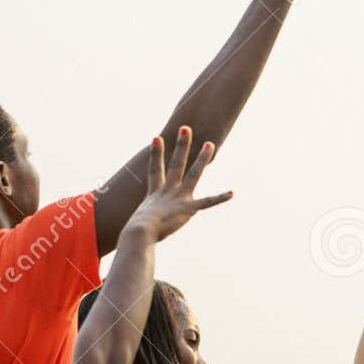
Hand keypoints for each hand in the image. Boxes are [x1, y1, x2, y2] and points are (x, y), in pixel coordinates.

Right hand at [125, 126, 233, 242]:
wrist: (139, 231)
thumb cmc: (135, 232)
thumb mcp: (138, 222)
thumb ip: (141, 223)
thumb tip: (132, 234)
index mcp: (155, 193)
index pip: (155, 168)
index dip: (156, 153)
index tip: (157, 138)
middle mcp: (168, 191)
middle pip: (176, 163)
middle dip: (182, 146)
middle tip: (186, 129)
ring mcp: (179, 197)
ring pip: (193, 173)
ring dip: (202, 158)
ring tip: (210, 144)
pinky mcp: (188, 208)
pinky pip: (207, 202)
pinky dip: (219, 198)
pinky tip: (231, 193)